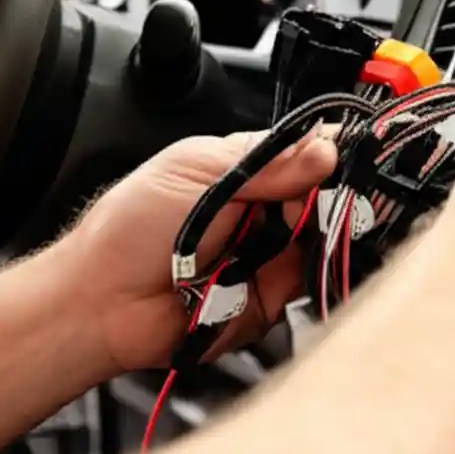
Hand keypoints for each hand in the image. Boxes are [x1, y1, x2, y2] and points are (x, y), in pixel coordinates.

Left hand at [61, 131, 335, 371]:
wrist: (102, 304)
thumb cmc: (130, 231)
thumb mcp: (195, 173)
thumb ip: (265, 164)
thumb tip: (326, 149)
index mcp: (250, 170)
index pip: (312, 154)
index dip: (337, 154)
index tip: (352, 156)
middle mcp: (269, 211)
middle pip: (331, 197)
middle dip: (335, 196)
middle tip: (319, 199)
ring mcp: (275, 254)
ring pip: (328, 239)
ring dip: (321, 235)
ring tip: (290, 234)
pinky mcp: (275, 298)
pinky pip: (311, 285)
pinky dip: (307, 275)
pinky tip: (285, 266)